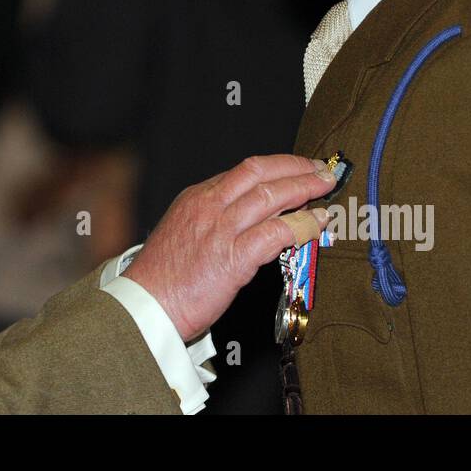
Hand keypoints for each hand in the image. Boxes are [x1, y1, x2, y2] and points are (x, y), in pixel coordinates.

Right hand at [122, 155, 334, 341]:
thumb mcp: (184, 232)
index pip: (245, 170)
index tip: (297, 168)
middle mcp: (209, 206)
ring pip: (271, 196)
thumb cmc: (162, 278)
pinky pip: (276, 233)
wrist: (145, 305)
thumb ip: (214, 219)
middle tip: (321, 170)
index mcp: (197, 197)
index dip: (278, 166)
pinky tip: (317, 224)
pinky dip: (301, 225)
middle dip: (296, 167)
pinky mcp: (233, 258)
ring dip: (305, 189)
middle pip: (260, 172)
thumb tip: (250, 217)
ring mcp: (221, 230)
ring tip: (325, 190)